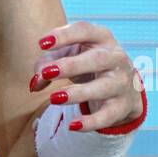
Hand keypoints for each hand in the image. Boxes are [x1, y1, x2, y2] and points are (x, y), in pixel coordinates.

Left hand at [29, 21, 143, 131]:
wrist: (123, 86)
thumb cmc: (87, 64)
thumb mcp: (69, 56)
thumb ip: (47, 64)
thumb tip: (34, 83)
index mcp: (101, 37)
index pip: (84, 30)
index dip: (64, 36)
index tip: (41, 43)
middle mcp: (116, 57)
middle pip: (97, 59)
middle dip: (71, 65)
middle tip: (47, 73)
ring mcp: (122, 82)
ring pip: (103, 87)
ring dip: (78, 93)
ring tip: (54, 98)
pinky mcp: (122, 106)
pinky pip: (107, 115)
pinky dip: (91, 122)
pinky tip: (72, 126)